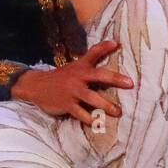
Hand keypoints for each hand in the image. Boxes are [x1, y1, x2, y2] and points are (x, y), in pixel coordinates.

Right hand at [10, 40, 133, 124]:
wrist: (36, 86)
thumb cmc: (61, 77)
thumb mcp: (75, 65)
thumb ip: (92, 57)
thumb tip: (114, 44)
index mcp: (81, 67)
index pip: (93, 53)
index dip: (104, 47)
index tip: (116, 44)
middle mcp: (78, 77)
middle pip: (99, 76)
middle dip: (115, 79)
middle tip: (130, 84)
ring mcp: (72, 91)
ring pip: (92, 98)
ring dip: (106, 105)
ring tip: (118, 112)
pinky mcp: (67, 104)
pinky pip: (81, 113)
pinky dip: (90, 119)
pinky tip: (98, 123)